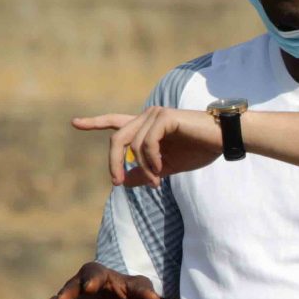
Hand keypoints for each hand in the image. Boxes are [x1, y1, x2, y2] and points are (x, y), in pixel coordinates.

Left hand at [73, 108, 224, 187]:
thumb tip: (122, 182)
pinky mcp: (165, 117)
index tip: (74, 122)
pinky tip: (161, 170)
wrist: (224, 140)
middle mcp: (147, 116)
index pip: (115, 122)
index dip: (94, 122)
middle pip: (117, 140)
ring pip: (132, 146)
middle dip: (114, 163)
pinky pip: (146, 143)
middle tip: (117, 183)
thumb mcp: (166, 168)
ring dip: (142, 169)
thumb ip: (144, 173)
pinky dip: (150, 160)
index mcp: (146, 126)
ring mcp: (156, 114)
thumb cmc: (199, 150)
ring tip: (156, 181)